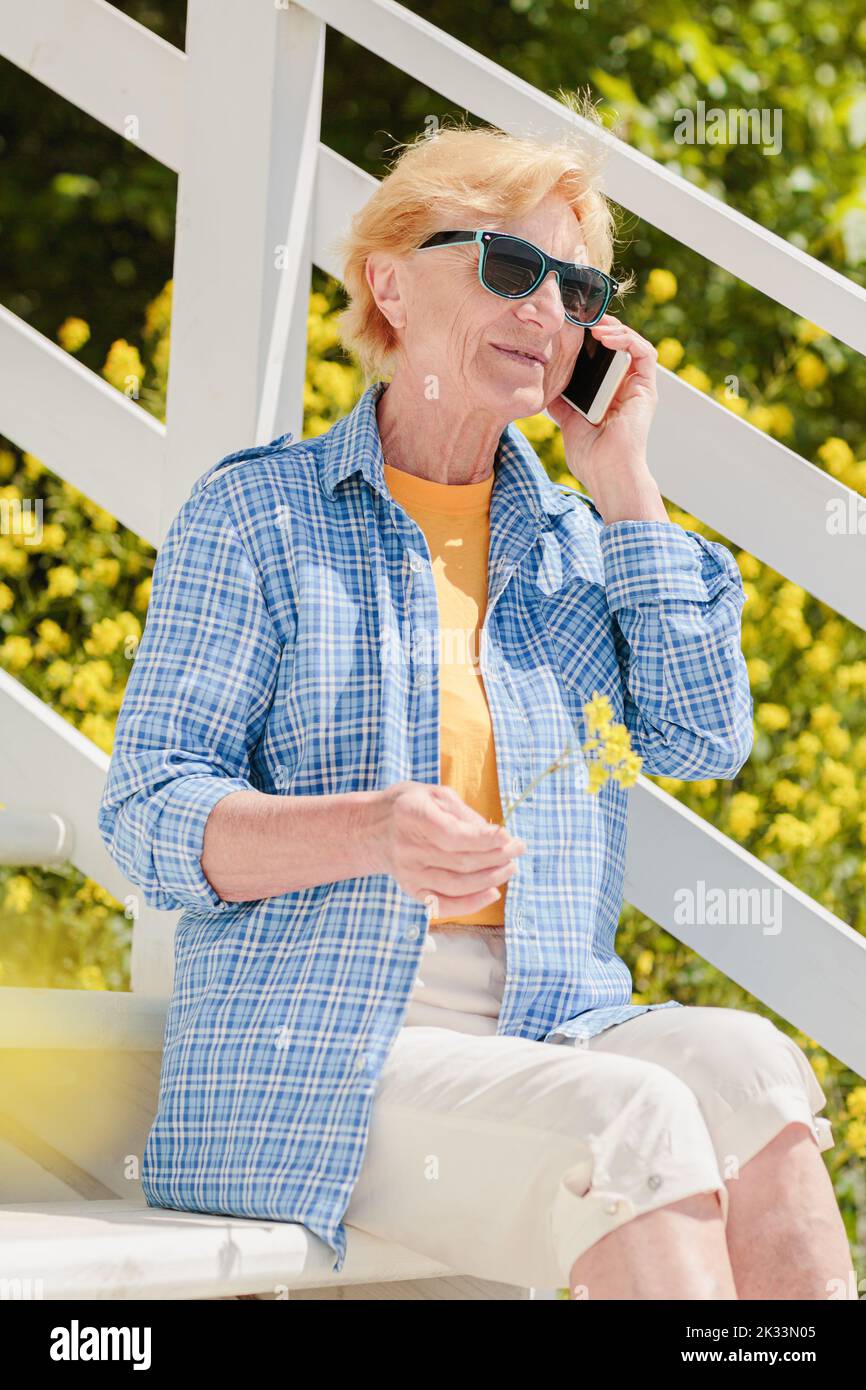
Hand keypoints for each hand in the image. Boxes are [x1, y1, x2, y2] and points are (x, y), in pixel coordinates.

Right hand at [368, 782, 525, 917]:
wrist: (371, 830)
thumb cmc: (409, 806)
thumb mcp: (434, 794)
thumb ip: (463, 813)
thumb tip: (494, 835)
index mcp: (412, 816)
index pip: (453, 835)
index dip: (483, 839)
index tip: (508, 836)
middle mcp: (408, 849)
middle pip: (461, 861)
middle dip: (496, 857)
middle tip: (518, 848)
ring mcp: (409, 874)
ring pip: (458, 885)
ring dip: (491, 878)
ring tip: (510, 867)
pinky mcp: (412, 890)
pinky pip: (445, 904)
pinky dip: (472, 903)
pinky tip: (492, 892)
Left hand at [546, 315, 667, 524]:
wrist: (606, 473)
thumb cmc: (590, 456)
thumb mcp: (566, 420)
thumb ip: (560, 399)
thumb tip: (543, 383)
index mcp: (606, 392)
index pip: (600, 356)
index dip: (587, 339)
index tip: (567, 329)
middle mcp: (624, 386)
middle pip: (615, 345)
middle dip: (599, 327)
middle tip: (578, 318)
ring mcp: (637, 386)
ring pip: (631, 343)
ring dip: (613, 329)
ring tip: (592, 325)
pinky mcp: (647, 387)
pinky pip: (644, 353)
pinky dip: (627, 339)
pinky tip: (606, 337)